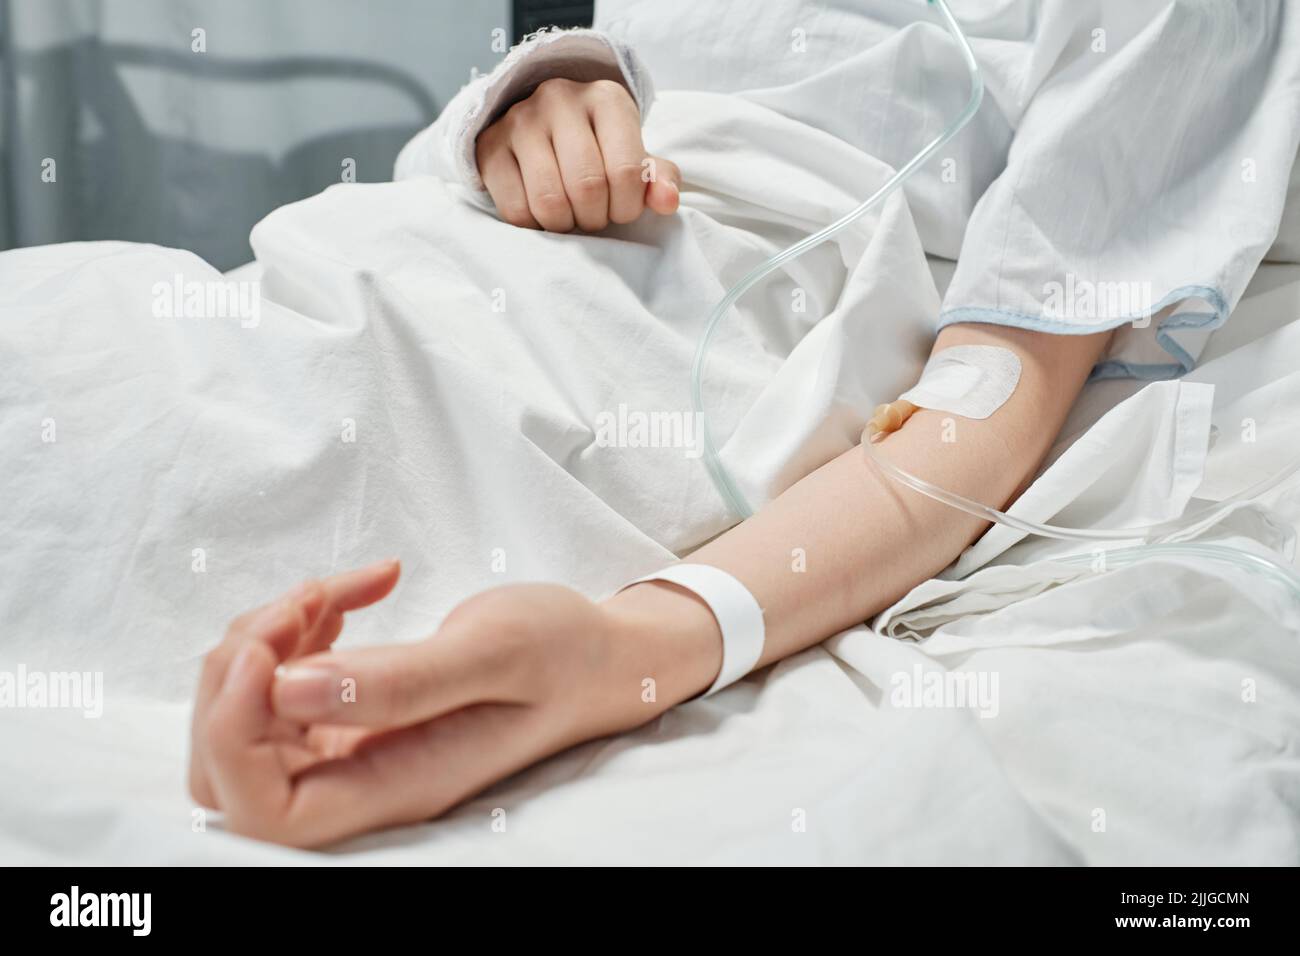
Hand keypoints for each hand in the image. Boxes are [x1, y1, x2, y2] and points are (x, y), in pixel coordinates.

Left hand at [191, 565, 720, 846]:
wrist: (600, 653)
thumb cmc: (563, 655)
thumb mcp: (494, 652)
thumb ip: (395, 681)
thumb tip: (285, 690)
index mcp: (396, 785)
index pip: (264, 810)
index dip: (235, 732)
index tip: (272, 649)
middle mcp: (363, 780)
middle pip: (229, 770)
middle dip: (239, 676)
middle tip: (302, 606)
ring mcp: (352, 748)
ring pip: (244, 721)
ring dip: (262, 644)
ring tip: (330, 592)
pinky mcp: (352, 714)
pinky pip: (279, 684)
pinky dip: (291, 631)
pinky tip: (347, 595)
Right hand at [475, 76, 681, 231]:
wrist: (541, 125)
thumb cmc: (598, 147)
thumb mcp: (632, 156)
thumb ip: (657, 179)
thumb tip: (668, 202)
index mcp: (606, 98)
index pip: (625, 172)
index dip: (627, 207)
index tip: (621, 209)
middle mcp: (559, 99)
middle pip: (587, 188)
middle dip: (596, 218)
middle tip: (594, 215)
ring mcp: (520, 120)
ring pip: (549, 202)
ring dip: (565, 225)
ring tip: (570, 215)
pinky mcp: (490, 147)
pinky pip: (516, 209)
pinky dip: (534, 226)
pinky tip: (542, 213)